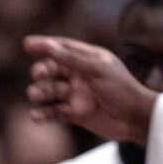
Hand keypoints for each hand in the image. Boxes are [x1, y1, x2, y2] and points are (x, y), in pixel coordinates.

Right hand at [23, 36, 157, 144]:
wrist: (135, 119)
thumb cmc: (122, 89)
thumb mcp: (97, 70)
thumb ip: (71, 59)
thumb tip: (49, 46)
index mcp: (89, 59)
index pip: (63, 47)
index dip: (45, 45)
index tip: (27, 44)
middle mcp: (81, 75)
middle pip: (54, 69)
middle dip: (43, 70)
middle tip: (37, 75)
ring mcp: (78, 95)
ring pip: (52, 91)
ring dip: (41, 92)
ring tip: (34, 95)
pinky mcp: (77, 114)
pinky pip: (55, 112)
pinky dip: (44, 113)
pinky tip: (35, 116)